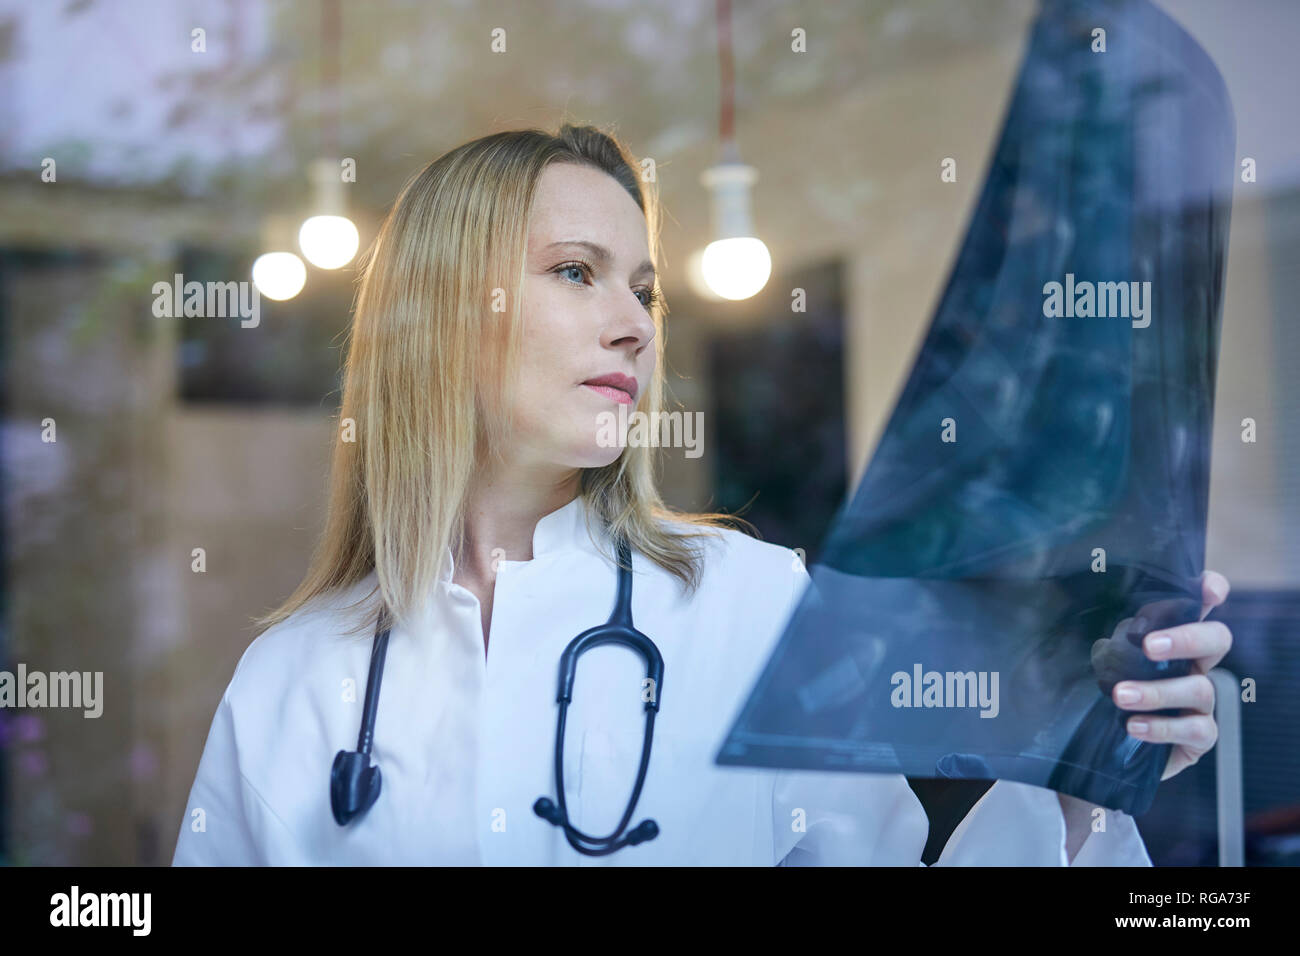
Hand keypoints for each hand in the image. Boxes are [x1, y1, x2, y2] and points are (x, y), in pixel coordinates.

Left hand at [1096, 571, 1232, 779]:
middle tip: (1147, 646)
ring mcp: (1201, 702)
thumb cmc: (1106, 693)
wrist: (1107, 746)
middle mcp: (1195, 666)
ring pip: (1201, 689)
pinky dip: (1163, 728)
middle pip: (1218, 640)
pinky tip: (1134, 727)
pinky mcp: (1199, 736)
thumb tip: (1085, 628)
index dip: (1211, 591)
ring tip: (1120, 696)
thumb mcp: (1101, 661)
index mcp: (1174, 639)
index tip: (1209, 589)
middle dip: (1187, 639)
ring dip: (1158, 691)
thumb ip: (1102, 641)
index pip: (1201, 606)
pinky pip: (1197, 730)